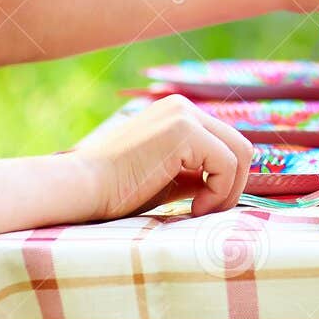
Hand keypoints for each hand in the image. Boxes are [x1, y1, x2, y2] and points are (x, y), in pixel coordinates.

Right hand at [74, 95, 252, 219]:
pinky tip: (194, 207)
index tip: (205, 206)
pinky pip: (227, 163)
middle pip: (239, 145)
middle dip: (233, 184)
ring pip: (240, 153)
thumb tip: (228, 183)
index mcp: (177, 113)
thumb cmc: (115, 191)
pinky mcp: (184, 130)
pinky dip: (220, 191)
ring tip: (200, 211)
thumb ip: (196, 174)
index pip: (225, 143)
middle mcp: (183, 107)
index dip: (226, 179)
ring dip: (228, 189)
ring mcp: (184, 115)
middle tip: (208, 211)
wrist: (79, 189)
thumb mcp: (166, 178)